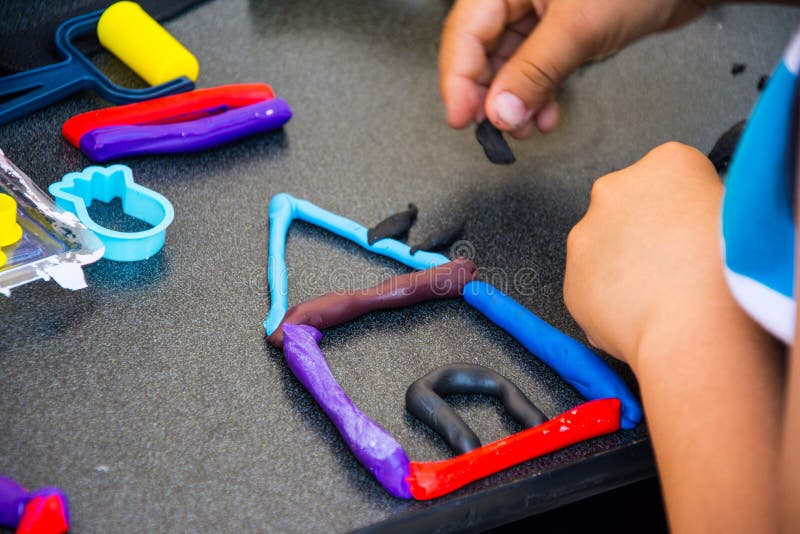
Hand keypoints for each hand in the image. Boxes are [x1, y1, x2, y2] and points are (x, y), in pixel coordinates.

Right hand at [439, 0, 707, 136]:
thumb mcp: (577, 28)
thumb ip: (533, 72)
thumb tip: (500, 112)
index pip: (464, 34)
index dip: (458, 81)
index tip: (463, 119)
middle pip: (480, 51)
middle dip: (489, 96)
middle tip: (496, 130)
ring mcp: (536, 12)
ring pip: (507, 64)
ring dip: (515, 102)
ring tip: (526, 128)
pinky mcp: (559, 29)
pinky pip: (534, 67)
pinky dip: (537, 95)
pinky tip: (547, 115)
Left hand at [563, 142, 733, 368]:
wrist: (692, 326)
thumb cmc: (732, 273)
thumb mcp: (741, 217)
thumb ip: (706, 207)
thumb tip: (696, 222)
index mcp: (667, 163)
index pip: (672, 174)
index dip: (686, 208)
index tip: (695, 230)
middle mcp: (615, 189)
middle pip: (628, 206)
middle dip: (643, 231)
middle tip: (674, 264)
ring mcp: (584, 234)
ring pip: (603, 247)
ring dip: (622, 266)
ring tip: (658, 297)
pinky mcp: (570, 277)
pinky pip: (591, 287)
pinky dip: (610, 301)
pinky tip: (639, 316)